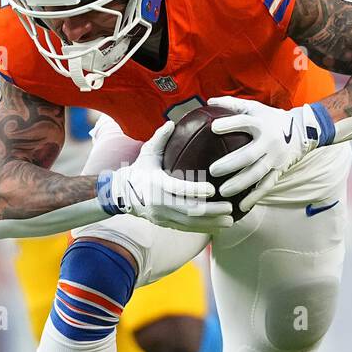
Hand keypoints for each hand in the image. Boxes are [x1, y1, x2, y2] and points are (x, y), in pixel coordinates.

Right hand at [99, 121, 233, 230]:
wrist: (121, 195)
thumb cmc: (139, 170)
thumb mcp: (147, 153)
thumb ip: (160, 138)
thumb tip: (172, 122)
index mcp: (155, 184)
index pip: (177, 189)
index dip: (195, 190)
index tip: (213, 189)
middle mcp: (159, 203)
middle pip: (188, 210)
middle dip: (211, 211)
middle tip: (229, 207)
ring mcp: (162, 216)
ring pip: (190, 223)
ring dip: (211, 223)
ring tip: (230, 220)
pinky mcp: (165, 224)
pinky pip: (187, 229)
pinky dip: (204, 228)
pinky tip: (219, 227)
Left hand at [207, 95, 332, 213]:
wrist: (303, 130)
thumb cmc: (271, 119)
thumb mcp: (255, 107)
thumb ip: (232, 104)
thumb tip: (209, 101)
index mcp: (261, 123)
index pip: (245, 122)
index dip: (230, 124)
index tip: (213, 128)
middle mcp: (269, 141)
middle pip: (249, 154)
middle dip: (231, 163)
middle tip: (212, 170)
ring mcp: (275, 158)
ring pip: (257, 173)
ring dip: (240, 183)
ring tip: (222, 191)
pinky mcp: (279, 170)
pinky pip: (266, 186)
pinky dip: (254, 197)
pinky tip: (241, 206)